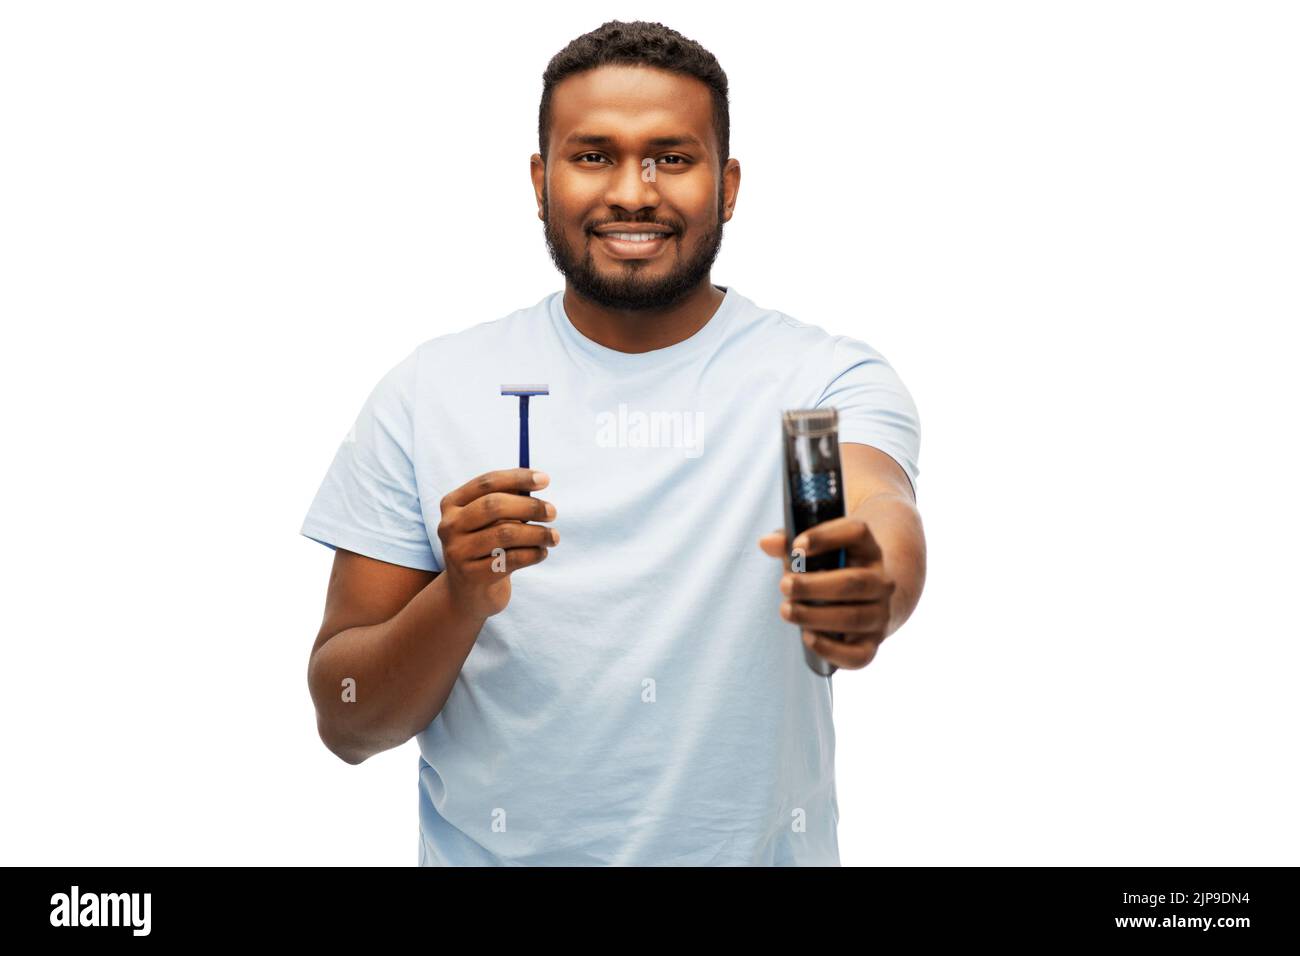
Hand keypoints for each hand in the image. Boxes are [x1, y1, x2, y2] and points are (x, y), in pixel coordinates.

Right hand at [437, 467, 558, 618]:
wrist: (469, 592)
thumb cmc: (487, 545)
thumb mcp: (491, 521)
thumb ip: (509, 499)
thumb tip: (538, 480)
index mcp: (452, 504)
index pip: (487, 483)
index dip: (517, 478)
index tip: (546, 479)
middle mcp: (450, 526)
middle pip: (494, 506)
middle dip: (529, 506)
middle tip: (552, 512)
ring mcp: (458, 551)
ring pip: (505, 533)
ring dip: (537, 533)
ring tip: (553, 537)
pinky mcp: (472, 576)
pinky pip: (512, 559)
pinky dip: (533, 554)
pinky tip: (542, 553)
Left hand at [757, 516, 895, 669]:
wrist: (863, 602)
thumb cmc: (829, 571)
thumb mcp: (813, 553)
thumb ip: (788, 545)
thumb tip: (767, 543)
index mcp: (867, 549)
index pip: (857, 533)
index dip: (827, 537)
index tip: (797, 547)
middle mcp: (881, 581)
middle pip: (855, 582)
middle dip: (814, 585)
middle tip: (784, 585)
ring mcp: (880, 614)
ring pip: (855, 617)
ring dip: (816, 616)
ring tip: (787, 610)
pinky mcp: (872, 643)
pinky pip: (859, 654)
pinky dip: (832, 649)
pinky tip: (808, 637)